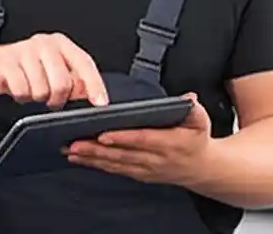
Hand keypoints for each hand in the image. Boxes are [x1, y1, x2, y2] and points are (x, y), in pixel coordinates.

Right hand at [0, 32, 107, 108]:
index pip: (83, 63)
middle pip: (62, 83)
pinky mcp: (5, 63)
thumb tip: (90, 93)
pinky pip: (21, 91)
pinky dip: (20, 96)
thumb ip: (74, 80)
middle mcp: (43, 43)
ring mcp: (22, 51)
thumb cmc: (26, 68)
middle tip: (50, 98)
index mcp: (59, 43)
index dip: (94, 84)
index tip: (100, 102)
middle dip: (57, 99)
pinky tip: (16, 87)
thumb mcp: (52, 69)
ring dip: (35, 97)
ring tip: (30, 88)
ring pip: (40, 91)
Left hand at [62, 92, 212, 186]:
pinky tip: (79, 158)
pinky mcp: (139, 174)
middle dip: (96, 149)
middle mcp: (156, 159)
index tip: (103, 134)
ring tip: (70, 149)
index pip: (143, 140)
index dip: (122, 138)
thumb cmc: (197, 139)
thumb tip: (187, 98)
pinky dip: (96, 164)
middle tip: (74, 143)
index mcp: (171, 144)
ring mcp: (146, 169)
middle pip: (122, 154)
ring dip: (91, 158)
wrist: (201, 169)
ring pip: (115, 164)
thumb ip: (192, 108)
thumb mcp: (201, 121)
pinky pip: (115, 170)